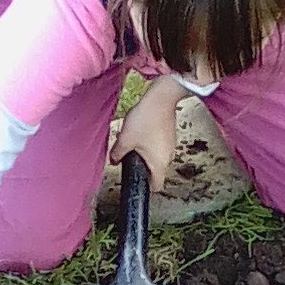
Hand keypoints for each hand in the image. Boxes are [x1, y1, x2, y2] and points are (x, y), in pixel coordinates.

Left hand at [111, 77, 185, 194]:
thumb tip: (113, 161)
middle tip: (129, 154)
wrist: (161, 98)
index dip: (144, 186)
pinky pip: (159, 146)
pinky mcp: (170, 136)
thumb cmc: (145, 119)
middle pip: (155, 171)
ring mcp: (171, 146)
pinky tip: (142, 130)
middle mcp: (168, 158)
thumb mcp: (125, 139)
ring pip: (156, 157)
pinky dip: (151, 143)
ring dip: (145, 153)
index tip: (135, 178)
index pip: (155, 186)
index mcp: (159, 165)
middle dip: (141, 165)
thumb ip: (117, 154)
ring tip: (134, 140)